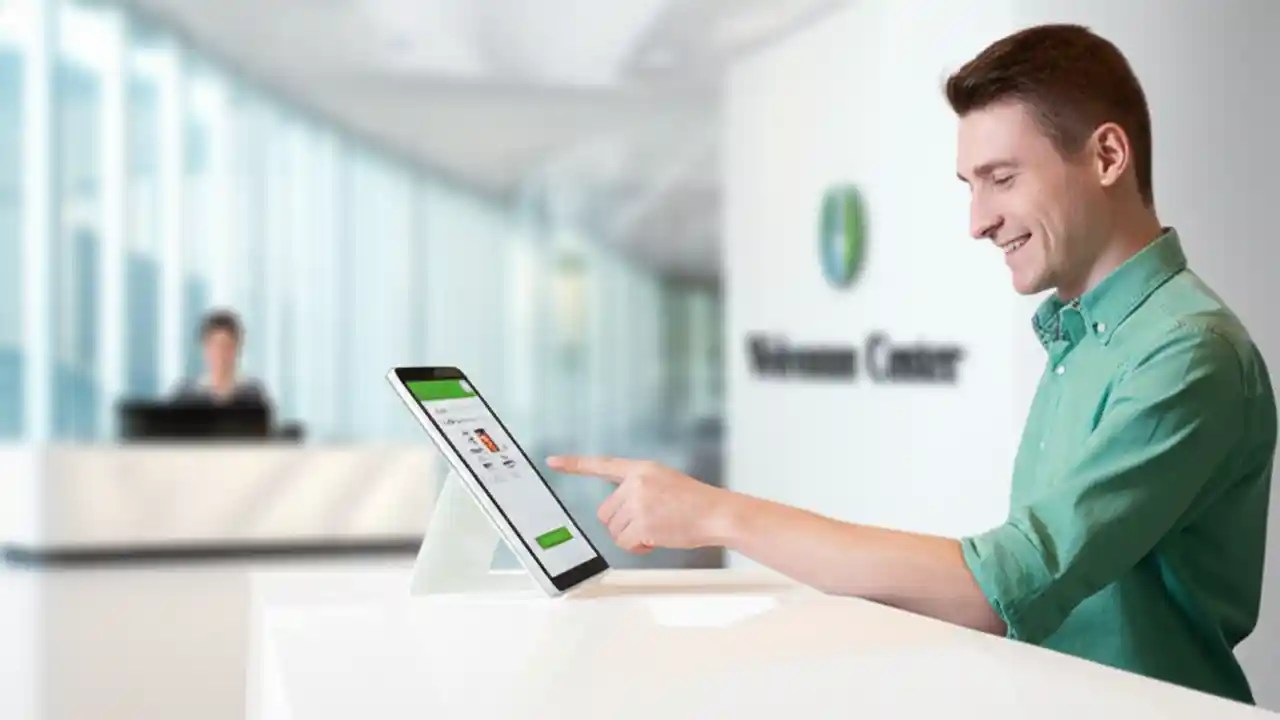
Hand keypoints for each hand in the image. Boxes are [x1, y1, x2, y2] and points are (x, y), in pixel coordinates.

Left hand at [546, 456, 732, 553]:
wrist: (716, 513)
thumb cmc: (694, 502)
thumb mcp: (664, 482)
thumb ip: (637, 489)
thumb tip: (617, 512)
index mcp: (641, 469)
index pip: (602, 465)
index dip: (575, 464)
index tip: (552, 461)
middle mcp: (636, 482)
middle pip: (605, 512)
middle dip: (620, 524)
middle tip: (644, 525)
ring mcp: (638, 502)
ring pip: (614, 529)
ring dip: (631, 536)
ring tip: (656, 529)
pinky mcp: (642, 522)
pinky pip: (625, 542)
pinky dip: (639, 547)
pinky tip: (656, 539)